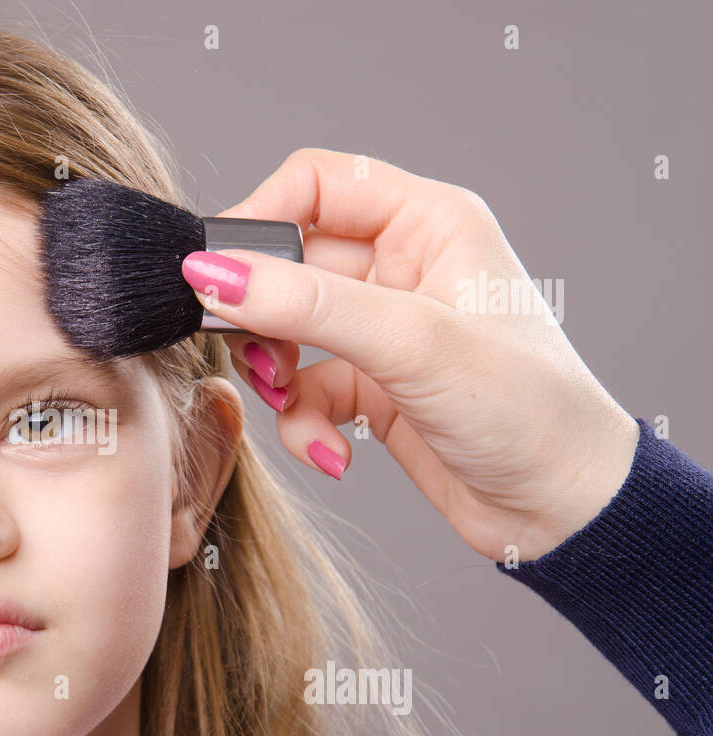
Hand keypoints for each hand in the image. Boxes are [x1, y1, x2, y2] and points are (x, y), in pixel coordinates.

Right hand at [187, 147, 639, 562]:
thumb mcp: (410, 343)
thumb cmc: (528, 408)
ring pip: (285, 330)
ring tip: (292, 404)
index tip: (218, 275)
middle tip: (255, 355)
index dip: (259, 220)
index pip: (314, 184)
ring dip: (275, 374)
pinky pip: (303, 389)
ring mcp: (383, 329)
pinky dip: (303, 422)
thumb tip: (214, 274)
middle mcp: (402, 266)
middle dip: (262, 315)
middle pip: (288, 263)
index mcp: (427, 222)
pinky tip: (333, 453)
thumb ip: (307, 304)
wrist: (563, 508)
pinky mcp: (371, 386)